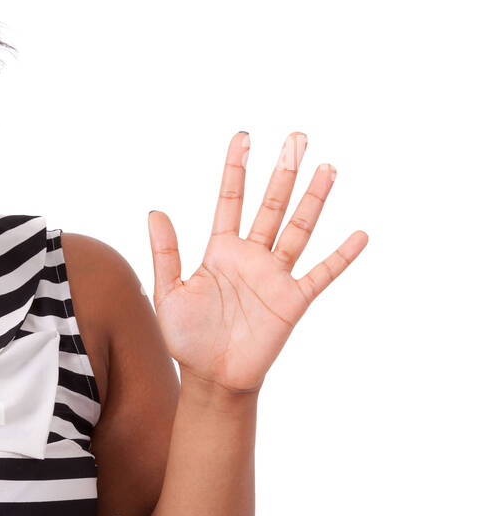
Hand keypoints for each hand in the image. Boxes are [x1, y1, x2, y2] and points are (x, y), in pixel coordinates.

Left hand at [146, 131, 367, 394]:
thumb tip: (155, 210)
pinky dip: (341, 256)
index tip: (243, 137)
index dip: (236, 170)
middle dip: (282, 173)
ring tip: (328, 167)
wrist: (211, 377)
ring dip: (313, 200)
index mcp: (220, 251)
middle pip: (271, 206)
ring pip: (298, 229)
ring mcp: (275, 276)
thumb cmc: (187, 337)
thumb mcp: (168, 293)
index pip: (230, 201)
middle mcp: (251, 257)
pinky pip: (321, 274)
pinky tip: (359, 234)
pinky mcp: (293, 301)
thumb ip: (165, 252)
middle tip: (297, 137)